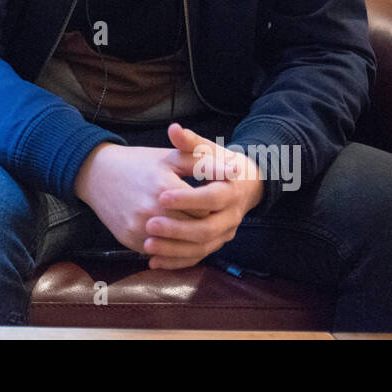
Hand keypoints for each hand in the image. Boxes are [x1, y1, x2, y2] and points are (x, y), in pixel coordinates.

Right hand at [73, 143, 209, 255]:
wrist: (97, 173)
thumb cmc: (139, 163)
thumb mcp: (170, 157)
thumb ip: (203, 163)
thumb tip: (235, 169)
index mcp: (164, 188)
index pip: (202, 209)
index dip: (210, 208)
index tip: (214, 205)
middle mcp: (151, 211)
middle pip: (191, 230)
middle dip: (202, 226)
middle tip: (208, 221)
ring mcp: (139, 228)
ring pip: (175, 246)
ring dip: (189, 243)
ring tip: (196, 233)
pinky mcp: (129, 240)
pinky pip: (157, 253)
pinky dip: (170, 250)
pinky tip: (177, 241)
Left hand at [142, 123, 264, 269]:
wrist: (245, 184)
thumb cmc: (221, 163)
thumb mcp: (208, 150)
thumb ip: (190, 143)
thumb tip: (174, 129)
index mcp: (230, 191)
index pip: (210, 198)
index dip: (187, 199)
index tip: (162, 196)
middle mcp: (231, 216)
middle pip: (206, 229)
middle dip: (177, 229)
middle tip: (149, 224)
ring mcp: (224, 233)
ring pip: (200, 248)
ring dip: (173, 249)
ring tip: (146, 244)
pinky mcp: (215, 244)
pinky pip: (196, 258)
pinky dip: (175, 262)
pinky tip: (153, 261)